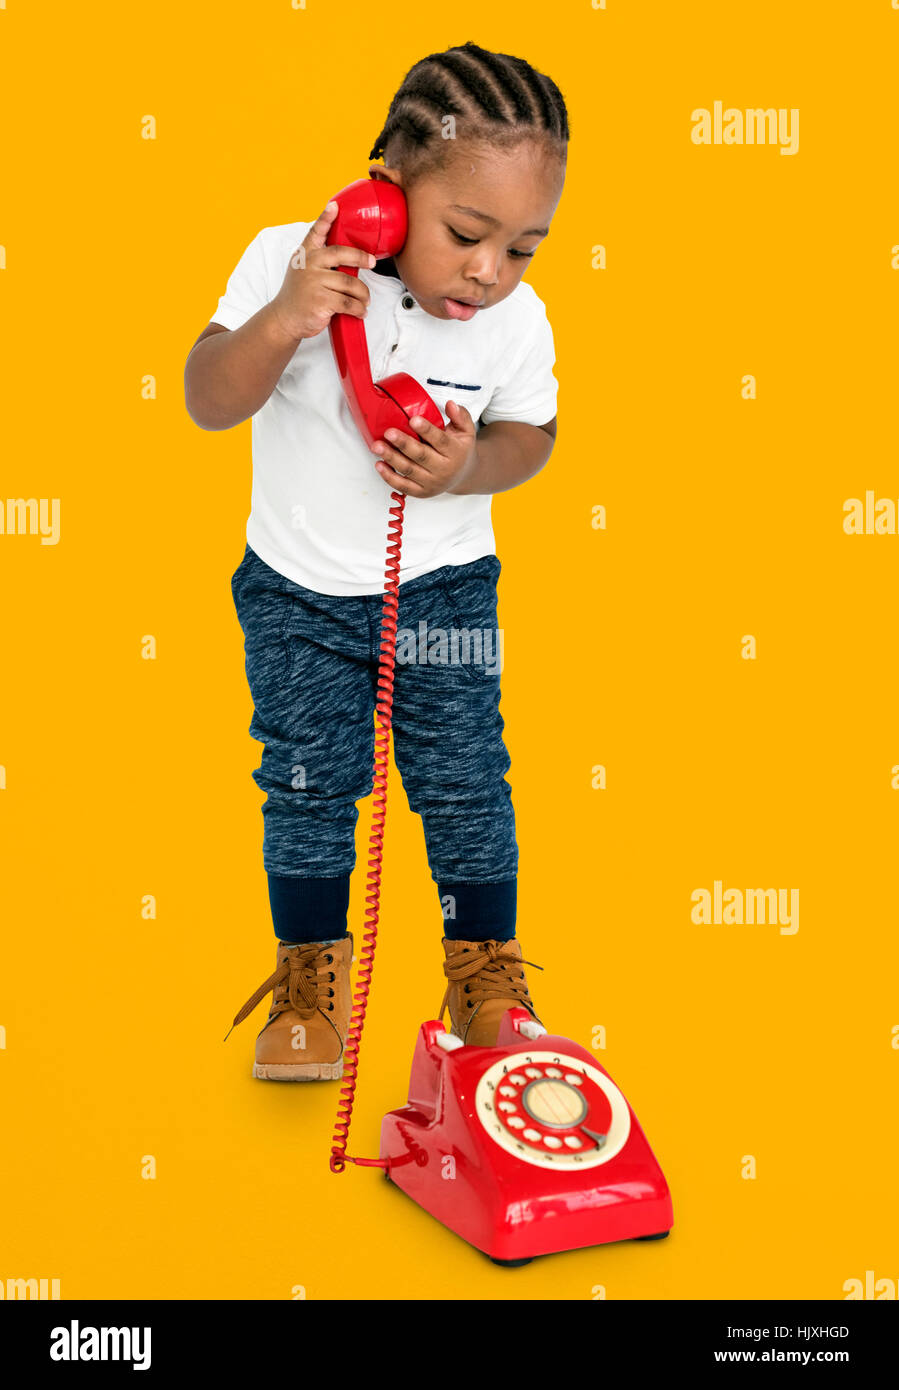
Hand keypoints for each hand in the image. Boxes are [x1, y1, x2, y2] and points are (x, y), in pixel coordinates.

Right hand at [269, 201, 374, 342]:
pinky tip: (360, 311)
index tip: (335, 206)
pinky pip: (348, 302)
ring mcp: (314, 282)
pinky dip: (358, 308)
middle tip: (372, 262)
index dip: (326, 218)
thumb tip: (349, 258)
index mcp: (305, 255)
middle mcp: (308, 265)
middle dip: (361, 257)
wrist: (285, 319)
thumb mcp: (302, 271)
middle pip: (341, 254)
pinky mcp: (321, 301)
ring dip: (362, 293)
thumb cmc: (300, 295)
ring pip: (350, 283)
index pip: (316, 232)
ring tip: (365, 299)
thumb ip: (319, 261)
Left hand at [371, 400, 478, 497]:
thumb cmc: (460, 449)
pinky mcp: (421, 492)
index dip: (427, 430)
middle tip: (388, 432)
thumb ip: (460, 416)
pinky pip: (403, 486)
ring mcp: (432, 483)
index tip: (413, 419)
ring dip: (391, 458)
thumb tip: (450, 405)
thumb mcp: (467, 431)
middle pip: (422, 456)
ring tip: (377, 446)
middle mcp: (444, 469)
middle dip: (403, 444)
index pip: (441, 440)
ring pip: (409, 470)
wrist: (463, 476)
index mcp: (455, 452)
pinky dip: (389, 477)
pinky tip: (379, 465)